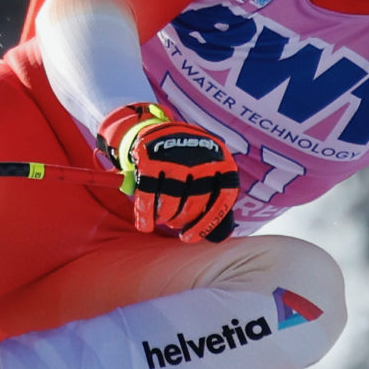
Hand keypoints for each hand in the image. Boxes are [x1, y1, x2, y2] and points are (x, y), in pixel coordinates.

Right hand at [97, 102, 239, 241]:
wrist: (156, 130)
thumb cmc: (187, 162)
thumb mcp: (208, 171)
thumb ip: (215, 198)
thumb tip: (219, 238)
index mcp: (221, 159)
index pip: (224, 197)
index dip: (209, 222)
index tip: (191, 237)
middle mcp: (200, 156)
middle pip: (194, 201)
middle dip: (183, 219)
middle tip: (176, 224)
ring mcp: (174, 157)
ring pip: (170, 200)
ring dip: (165, 216)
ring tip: (164, 219)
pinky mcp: (150, 159)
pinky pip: (147, 195)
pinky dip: (145, 214)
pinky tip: (145, 225)